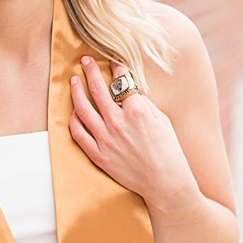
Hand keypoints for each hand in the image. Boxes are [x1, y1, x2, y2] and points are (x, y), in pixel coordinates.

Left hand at [68, 58, 197, 212]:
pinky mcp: (98, 155)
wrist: (165, 182)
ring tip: (74, 80)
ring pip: (83, 108)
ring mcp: (106, 139)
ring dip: (77, 91)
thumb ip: (144, 105)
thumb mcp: (162, 121)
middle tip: (85, 61)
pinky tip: (74, 111)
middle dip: (90, 71)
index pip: (122, 81)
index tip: (113, 62)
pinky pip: (79, 133)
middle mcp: (118, 122)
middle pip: (98, 89)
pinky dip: (74, 120)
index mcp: (137, 111)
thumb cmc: (168, 151)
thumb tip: (130, 94)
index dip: (117, 68)